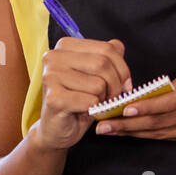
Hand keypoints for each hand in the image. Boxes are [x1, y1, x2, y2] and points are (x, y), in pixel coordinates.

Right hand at [32, 37, 130, 151]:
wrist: (57, 128)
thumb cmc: (79, 99)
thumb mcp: (96, 74)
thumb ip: (108, 56)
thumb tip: (119, 48)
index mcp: (65, 46)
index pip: (107, 48)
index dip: (123, 69)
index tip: (124, 84)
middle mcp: (54, 57)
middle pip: (103, 64)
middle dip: (116, 85)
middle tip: (111, 97)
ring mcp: (51, 76)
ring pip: (98, 84)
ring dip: (103, 99)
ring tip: (93, 103)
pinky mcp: (53, 97)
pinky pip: (90, 101)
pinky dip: (94, 110)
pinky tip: (84, 111)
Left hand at [96, 63, 175, 142]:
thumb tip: (152, 93)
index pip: (170, 101)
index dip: (145, 107)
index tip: (123, 110)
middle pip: (161, 122)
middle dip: (129, 125)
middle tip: (104, 125)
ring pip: (163, 133)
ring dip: (135, 132)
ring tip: (111, 130)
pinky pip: (173, 137)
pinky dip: (152, 135)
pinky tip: (135, 133)